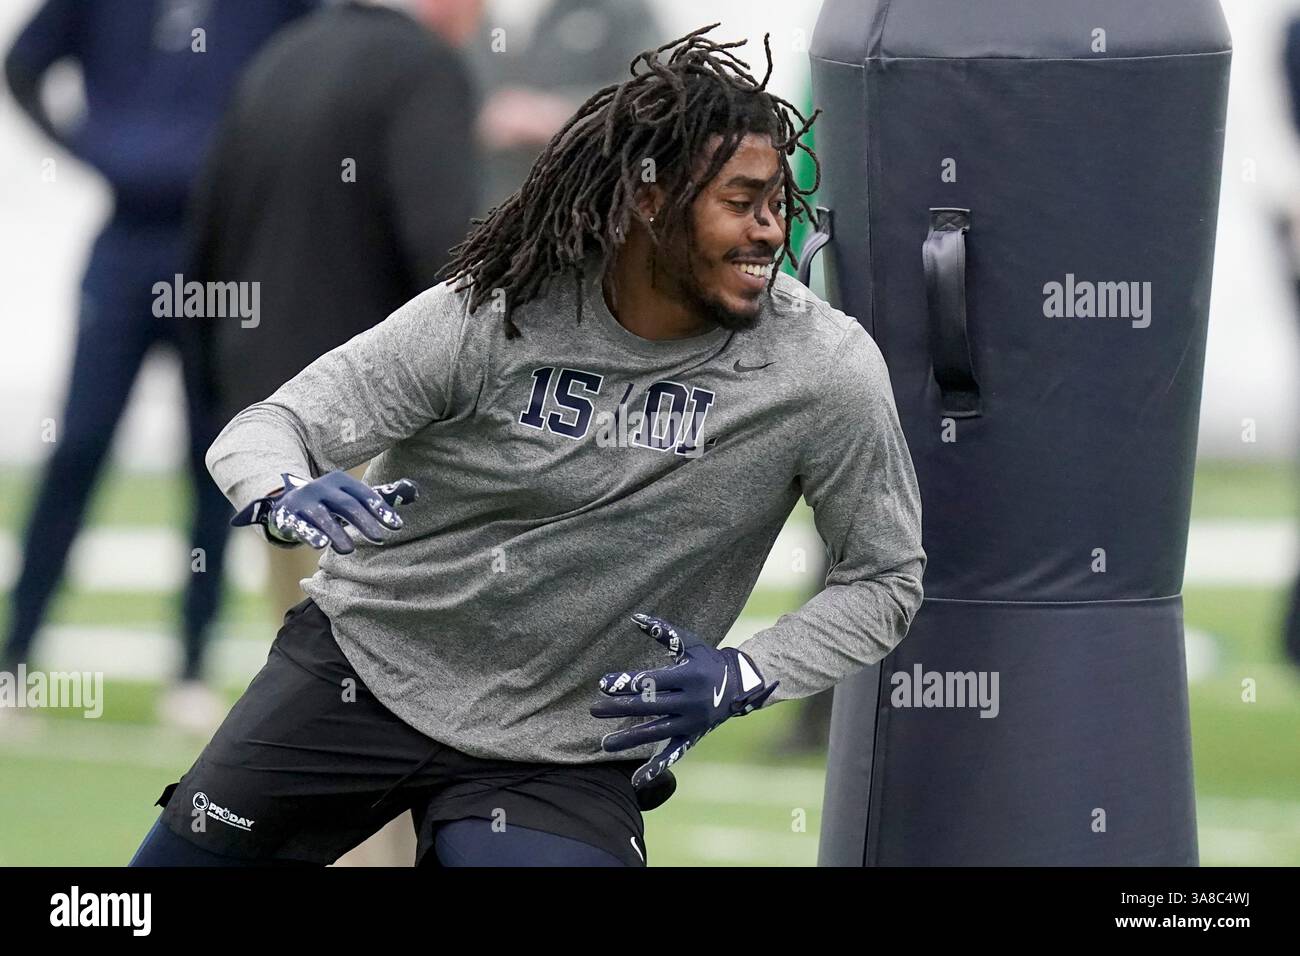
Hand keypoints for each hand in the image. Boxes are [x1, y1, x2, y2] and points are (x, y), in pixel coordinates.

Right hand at [231, 470, 418, 553]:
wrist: (286, 498)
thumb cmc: (331, 501)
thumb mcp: (353, 495)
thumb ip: (382, 495)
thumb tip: (416, 492)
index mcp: (341, 481)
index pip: (365, 494)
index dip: (381, 509)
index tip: (397, 526)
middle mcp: (323, 488)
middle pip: (346, 505)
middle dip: (363, 521)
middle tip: (380, 539)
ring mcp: (305, 502)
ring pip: (322, 517)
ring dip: (336, 532)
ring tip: (350, 550)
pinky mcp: (289, 516)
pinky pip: (300, 526)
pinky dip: (311, 535)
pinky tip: (321, 546)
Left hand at [590, 613, 777, 790]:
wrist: (740, 685)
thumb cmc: (707, 660)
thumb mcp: (690, 644)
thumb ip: (664, 633)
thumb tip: (636, 618)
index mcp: (690, 676)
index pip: (652, 681)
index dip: (627, 683)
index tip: (602, 684)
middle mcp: (691, 701)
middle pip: (649, 706)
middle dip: (619, 709)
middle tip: (594, 710)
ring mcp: (692, 722)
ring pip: (656, 732)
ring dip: (629, 739)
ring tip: (604, 743)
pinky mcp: (692, 737)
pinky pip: (672, 754)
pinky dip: (655, 768)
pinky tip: (636, 780)